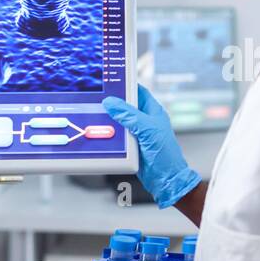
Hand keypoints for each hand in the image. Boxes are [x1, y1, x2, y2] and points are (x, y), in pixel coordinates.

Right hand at [102, 85, 200, 208]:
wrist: (166, 181)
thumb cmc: (165, 155)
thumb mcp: (148, 130)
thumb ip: (130, 115)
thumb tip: (112, 103)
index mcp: (152, 112)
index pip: (138, 91)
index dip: (125, 84)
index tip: (110, 79)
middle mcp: (144, 121)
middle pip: (125, 106)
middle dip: (112, 102)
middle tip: (96, 97)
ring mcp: (137, 134)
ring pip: (118, 122)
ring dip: (108, 120)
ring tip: (93, 112)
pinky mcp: (130, 147)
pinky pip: (116, 137)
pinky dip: (108, 134)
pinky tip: (98, 132)